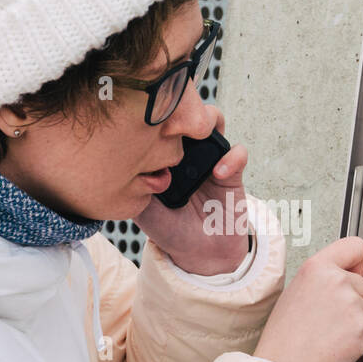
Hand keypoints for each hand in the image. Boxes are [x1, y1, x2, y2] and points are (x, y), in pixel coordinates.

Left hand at [133, 111, 250, 275]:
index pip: (161, 120)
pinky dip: (231, 158)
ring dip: (207, 120)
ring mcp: (210, 158)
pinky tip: (217, 173)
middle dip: (183, 107)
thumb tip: (124, 160)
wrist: (199, 254)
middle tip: (174, 121)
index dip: (157, 113)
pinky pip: (238, 153)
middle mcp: (186, 151)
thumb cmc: (169, 230)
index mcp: (163, 154)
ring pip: (213, 120)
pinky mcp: (232, 172)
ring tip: (198, 136)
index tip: (149, 121)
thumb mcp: (143, 208)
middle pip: (187, 111)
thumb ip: (135, 184)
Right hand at [254, 237, 362, 361]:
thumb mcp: (296, 291)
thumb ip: (324, 278)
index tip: (356, 271)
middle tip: (329, 319)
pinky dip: (359, 342)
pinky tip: (337, 345)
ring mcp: (353, 305)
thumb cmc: (285, 335)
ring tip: (329, 334)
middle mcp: (338, 281)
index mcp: (318, 267)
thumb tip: (350, 275)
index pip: (355, 246)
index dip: (358, 262)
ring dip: (356, 324)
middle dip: (354, 302)